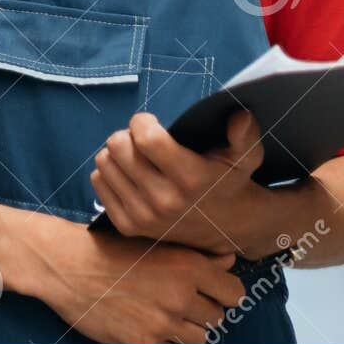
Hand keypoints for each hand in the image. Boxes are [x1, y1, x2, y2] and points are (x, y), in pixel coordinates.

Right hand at [30, 219, 246, 343]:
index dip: (223, 291)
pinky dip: (164, 341)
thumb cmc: (110, 249)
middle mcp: (180, 297)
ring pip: (199, 339)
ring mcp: (163, 324)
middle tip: (180, 301)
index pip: (234, 292)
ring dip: (187, 329)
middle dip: (202, 310)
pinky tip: (148, 326)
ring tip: (166, 316)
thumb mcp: (155, 242)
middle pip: (217, 317)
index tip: (211, 291)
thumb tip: (228, 263)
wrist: (68, 266)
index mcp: (188, 266)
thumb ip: (197, 255)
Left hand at [91, 110, 269, 255]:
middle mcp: (164, 200)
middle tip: (143, 141)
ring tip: (136, 157)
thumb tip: (240, 116)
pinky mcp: (129, 226)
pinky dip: (109, 173)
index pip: (145, 137)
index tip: (152, 123)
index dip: (143, 121)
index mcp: (190, 178)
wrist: (227, 227)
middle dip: (128, 135)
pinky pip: (98, 183)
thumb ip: (244, 135)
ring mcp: (143, 216)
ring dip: (117, 154)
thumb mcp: (245, 157)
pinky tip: (129, 174)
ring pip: (104, 162)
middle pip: (117, 146)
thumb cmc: (231, 182)